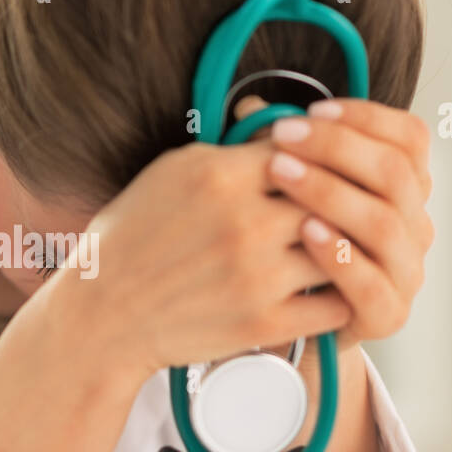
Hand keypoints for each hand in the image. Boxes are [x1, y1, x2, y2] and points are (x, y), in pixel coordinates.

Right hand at [54, 137, 353, 381]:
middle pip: (332, 195)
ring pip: (341, 248)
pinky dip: (339, 293)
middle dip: (342, 198)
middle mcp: (245, 223)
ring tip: (342, 244)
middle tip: (346, 204)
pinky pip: (334, 303)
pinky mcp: (264, 322)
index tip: (322, 166)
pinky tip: (330, 285)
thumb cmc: (133, 238)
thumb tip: (287, 129)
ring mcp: (258, 276)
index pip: (308, 147)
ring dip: (345, 246)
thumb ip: (233, 150)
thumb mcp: (172, 171)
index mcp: (221, 175)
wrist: (104, 314)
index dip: (322, 155)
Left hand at [245, 97, 433, 348]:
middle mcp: (414, 226)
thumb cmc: (287, 248)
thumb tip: (249, 106)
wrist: (284, 322)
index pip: (410, 139)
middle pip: (395, 173)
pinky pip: (371, 282)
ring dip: (331, 192)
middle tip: (283, 136)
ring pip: (384, 222)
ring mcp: (405, 271)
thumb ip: (281, 150)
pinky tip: (305, 232)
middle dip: (336, 148)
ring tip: (282, 174)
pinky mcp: (387, 314)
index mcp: (403, 189)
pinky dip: (339, 253)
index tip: (313, 111)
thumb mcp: (283, 191)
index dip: (365, 118)